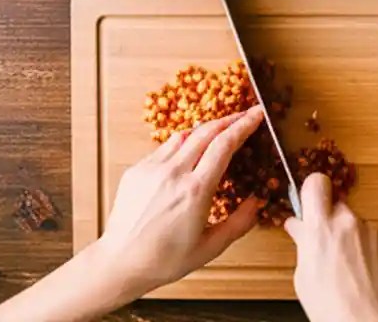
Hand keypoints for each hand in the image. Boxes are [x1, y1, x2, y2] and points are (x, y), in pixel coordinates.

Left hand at [96, 107, 265, 294]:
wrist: (120, 262)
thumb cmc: (164, 259)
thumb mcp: (210, 247)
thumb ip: (240, 223)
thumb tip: (257, 202)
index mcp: (195, 191)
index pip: (224, 145)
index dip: (243, 126)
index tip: (257, 115)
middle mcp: (173, 174)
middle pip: (206, 132)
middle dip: (230, 120)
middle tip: (245, 115)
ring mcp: (152, 169)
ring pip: (184, 135)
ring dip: (206, 129)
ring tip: (220, 130)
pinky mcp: (137, 171)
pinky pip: (165, 148)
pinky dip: (183, 144)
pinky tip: (190, 151)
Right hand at [285, 174, 377, 321]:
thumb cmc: (332, 307)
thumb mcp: (304, 276)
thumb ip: (303, 244)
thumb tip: (299, 228)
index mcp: (321, 227)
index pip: (316, 183)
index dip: (313, 190)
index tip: (310, 203)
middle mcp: (348, 223)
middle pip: (337, 207)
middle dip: (330, 222)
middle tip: (325, 245)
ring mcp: (372, 232)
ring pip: (356, 226)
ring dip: (350, 240)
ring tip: (346, 271)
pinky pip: (372, 241)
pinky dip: (367, 253)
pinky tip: (362, 276)